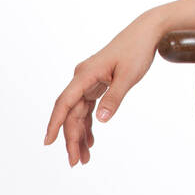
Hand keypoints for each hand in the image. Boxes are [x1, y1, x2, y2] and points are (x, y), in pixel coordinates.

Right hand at [43, 10, 162, 166]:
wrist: (147, 32)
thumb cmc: (137, 50)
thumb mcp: (128, 76)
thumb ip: (114, 98)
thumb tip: (101, 120)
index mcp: (85, 74)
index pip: (65, 103)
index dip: (55, 123)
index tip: (48, 142)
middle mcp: (82, 77)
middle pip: (71, 112)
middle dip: (71, 138)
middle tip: (75, 162)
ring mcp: (89, 80)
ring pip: (78, 112)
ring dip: (80, 134)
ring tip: (84, 158)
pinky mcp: (97, 83)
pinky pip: (88, 107)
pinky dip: (89, 124)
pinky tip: (91, 141)